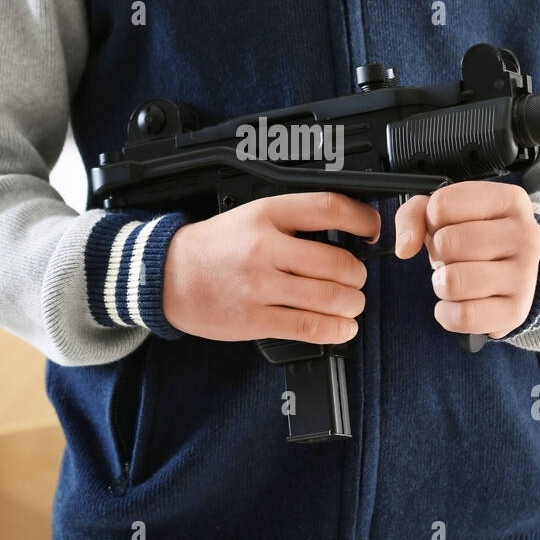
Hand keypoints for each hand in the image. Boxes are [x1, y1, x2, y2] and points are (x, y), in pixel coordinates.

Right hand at [162, 192, 379, 343]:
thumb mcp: (252, 215)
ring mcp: (260, 285)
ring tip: (351, 303)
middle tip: (356, 278)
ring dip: (352, 304)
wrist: (167, 275)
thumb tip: (346, 234)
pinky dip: (336, 330)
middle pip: (338, 262)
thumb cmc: (214, 246)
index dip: (362, 220)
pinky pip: (309, 327)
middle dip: (358, 275)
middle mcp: (265, 247)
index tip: (371, 230)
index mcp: (267, 214)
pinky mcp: (255, 318)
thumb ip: (294, 222)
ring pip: (329, 297)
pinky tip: (343, 328)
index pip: (329, 208)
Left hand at [394, 183, 539, 339]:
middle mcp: (525, 235)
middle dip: (438, 253)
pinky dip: (447, 313)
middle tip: (453, 257)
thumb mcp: (444, 214)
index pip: (443, 204)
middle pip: (447, 242)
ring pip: (454, 281)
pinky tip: (457, 304)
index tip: (448, 227)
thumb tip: (405, 247)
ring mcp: (525, 275)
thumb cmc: (475, 236)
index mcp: (510, 200)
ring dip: (442, 283)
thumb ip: (414, 214)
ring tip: (456, 278)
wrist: (513, 272)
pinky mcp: (517, 311)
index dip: (432, 220)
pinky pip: (464, 316)